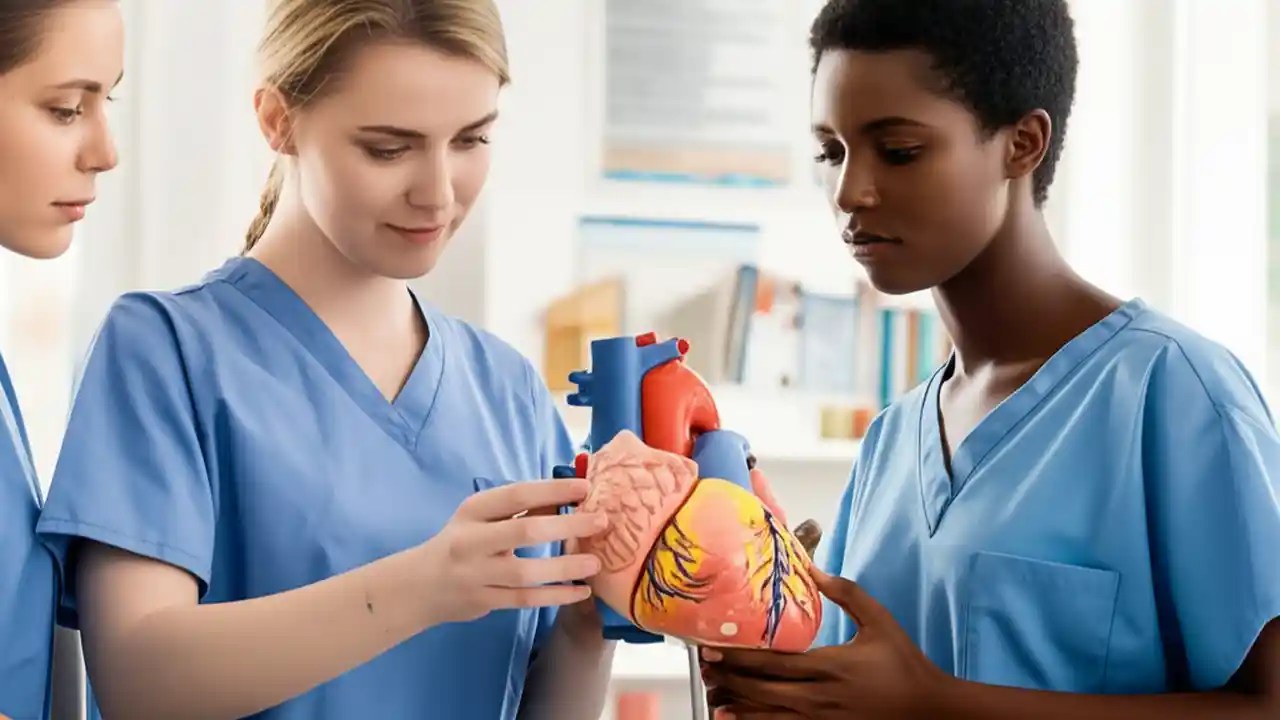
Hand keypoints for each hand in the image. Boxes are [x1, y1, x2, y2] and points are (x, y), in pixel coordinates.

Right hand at [418, 478, 609, 625]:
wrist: (421, 585)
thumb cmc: (462, 542)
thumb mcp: (483, 517)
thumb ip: (522, 508)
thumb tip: (570, 495)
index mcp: (474, 511)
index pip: (517, 495)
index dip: (552, 490)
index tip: (585, 488)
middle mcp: (473, 541)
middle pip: (525, 531)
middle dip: (567, 525)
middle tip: (601, 522)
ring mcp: (477, 574)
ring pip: (527, 572)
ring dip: (565, 567)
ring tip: (596, 562)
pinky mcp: (484, 601)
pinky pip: (525, 600)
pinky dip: (555, 596)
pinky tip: (581, 591)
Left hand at [701, 568, 950, 719]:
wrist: (929, 709)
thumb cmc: (904, 663)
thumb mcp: (879, 621)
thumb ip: (846, 593)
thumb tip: (814, 569)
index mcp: (830, 666)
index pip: (774, 663)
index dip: (740, 658)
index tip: (714, 650)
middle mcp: (821, 697)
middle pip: (763, 691)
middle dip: (731, 681)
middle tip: (705, 671)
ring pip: (770, 717)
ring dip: (739, 708)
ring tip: (713, 699)